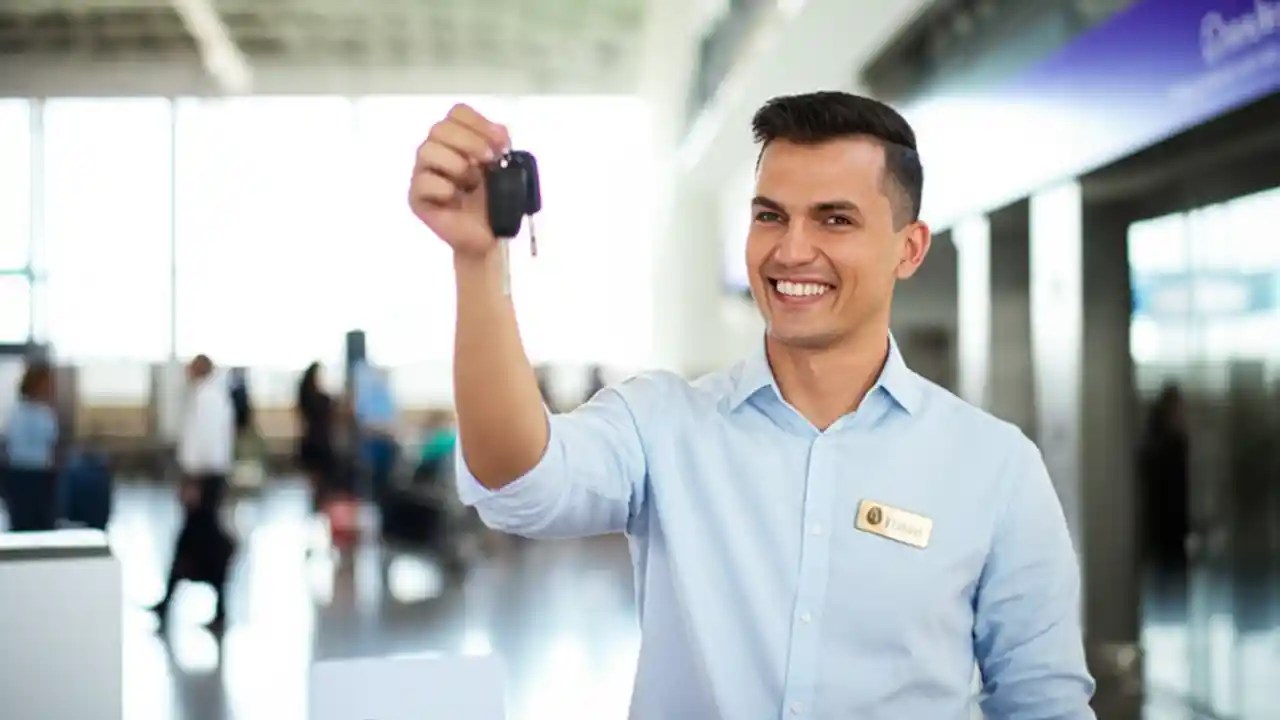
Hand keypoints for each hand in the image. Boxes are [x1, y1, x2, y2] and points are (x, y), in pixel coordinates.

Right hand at [408, 103, 511, 257]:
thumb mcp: (503, 167)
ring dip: (455, 163)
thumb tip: (498, 133)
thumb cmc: (492, 199)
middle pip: (440, 128)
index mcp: (457, 140)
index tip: (501, 143)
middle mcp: (436, 151)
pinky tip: (454, 196)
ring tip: (470, 182)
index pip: (458, 113)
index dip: (479, 123)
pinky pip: (422, 182)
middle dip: (468, 141)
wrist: (488, 235)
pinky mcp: (417, 198)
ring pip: (427, 151)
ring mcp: (423, 173)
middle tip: (488, 160)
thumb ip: (499, 144)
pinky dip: (442, 186)